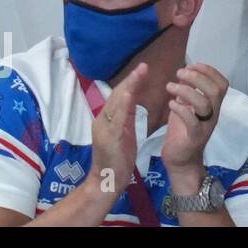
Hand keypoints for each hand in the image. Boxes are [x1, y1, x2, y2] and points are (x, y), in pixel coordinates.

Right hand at [88, 62, 145, 201]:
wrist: (106, 181)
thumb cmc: (117, 159)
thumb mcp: (124, 133)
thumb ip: (126, 116)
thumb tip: (133, 98)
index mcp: (107, 119)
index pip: (119, 96)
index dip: (131, 82)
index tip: (143, 69)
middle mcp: (102, 121)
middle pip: (117, 95)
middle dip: (131, 80)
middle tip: (144, 65)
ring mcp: (104, 129)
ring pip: (116, 103)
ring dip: (128, 87)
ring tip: (139, 73)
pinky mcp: (108, 138)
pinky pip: (116, 119)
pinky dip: (123, 105)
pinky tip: (130, 94)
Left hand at [161, 64, 228, 179]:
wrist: (181, 161)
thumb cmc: (182, 132)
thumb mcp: (186, 107)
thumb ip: (188, 92)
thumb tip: (185, 73)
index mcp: (213, 105)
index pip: (222, 83)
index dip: (209, 71)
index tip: (192, 65)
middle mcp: (213, 114)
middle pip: (216, 90)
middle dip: (198, 77)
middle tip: (180, 73)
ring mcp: (205, 126)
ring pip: (204, 104)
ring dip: (186, 90)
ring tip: (170, 86)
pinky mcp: (194, 137)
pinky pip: (192, 121)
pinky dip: (181, 109)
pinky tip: (171, 104)